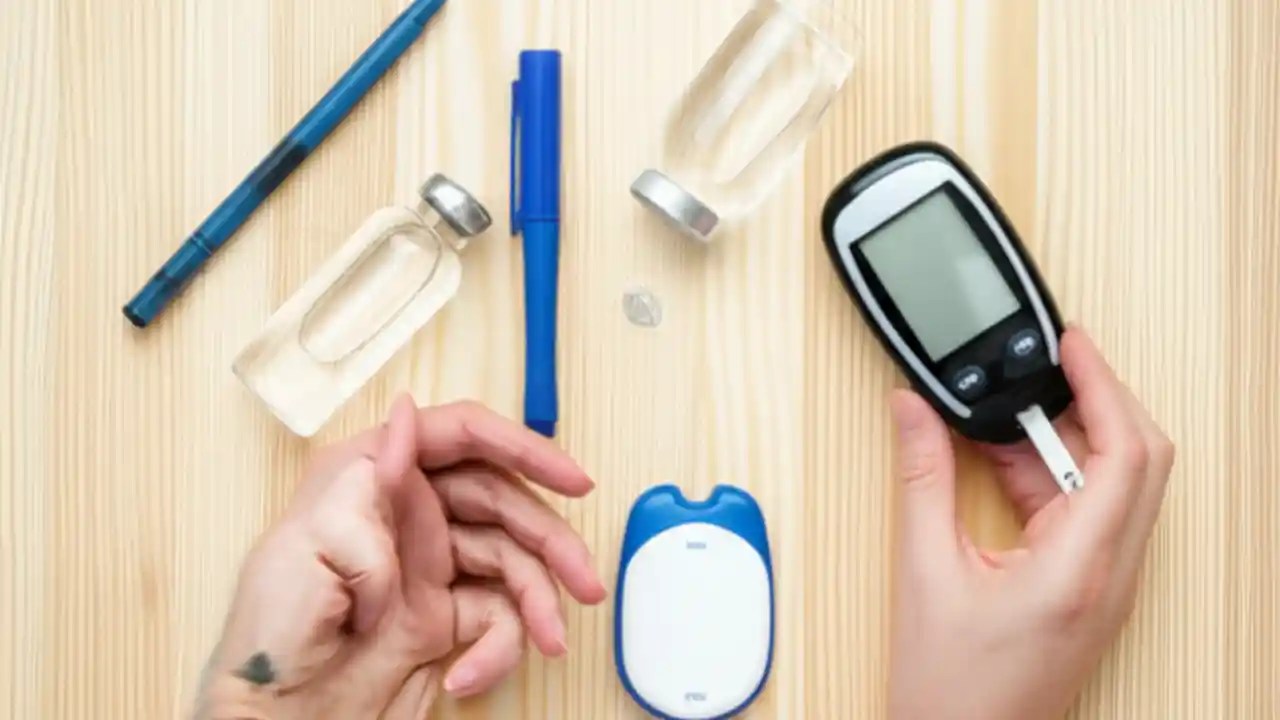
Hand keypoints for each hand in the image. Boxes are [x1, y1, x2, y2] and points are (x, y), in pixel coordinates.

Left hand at [198, 398, 606, 719]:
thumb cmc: (270, 639)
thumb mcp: (304, 547)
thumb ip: (364, 484)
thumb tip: (406, 417)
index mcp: (370, 481)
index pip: (461, 439)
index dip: (522, 448)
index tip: (569, 478)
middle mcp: (406, 519)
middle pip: (502, 504)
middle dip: (551, 541)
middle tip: (585, 579)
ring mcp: (428, 570)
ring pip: (511, 563)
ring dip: (541, 602)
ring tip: (554, 640)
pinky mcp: (440, 621)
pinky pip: (496, 620)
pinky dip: (497, 650)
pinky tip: (466, 675)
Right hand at [886, 328, 1174, 719]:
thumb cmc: (953, 692)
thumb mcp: (925, 571)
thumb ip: (922, 477)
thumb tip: (914, 411)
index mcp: (1079, 568)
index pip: (1126, 453)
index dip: (1104, 385)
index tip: (1073, 344)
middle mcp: (1109, 575)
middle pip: (1139, 459)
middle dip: (1097, 400)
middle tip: (1048, 365)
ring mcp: (1106, 585)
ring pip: (1117, 484)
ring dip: (1068, 439)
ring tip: (1003, 416)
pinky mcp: (1090, 590)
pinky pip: (1091, 512)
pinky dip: (1053, 476)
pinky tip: (1003, 462)